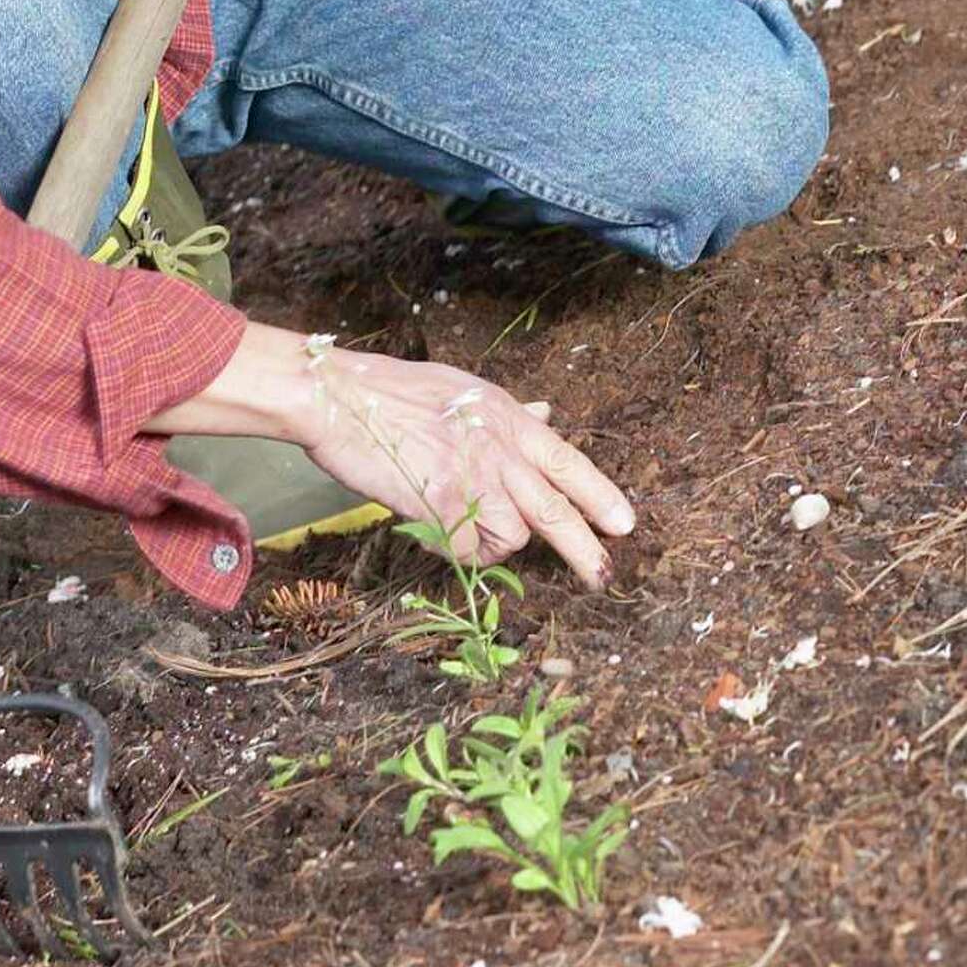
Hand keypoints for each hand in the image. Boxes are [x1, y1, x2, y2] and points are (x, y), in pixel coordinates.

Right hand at [152, 320, 634, 587]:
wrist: (342, 398)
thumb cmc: (396, 392)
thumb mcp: (464, 390)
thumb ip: (509, 412)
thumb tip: (546, 414)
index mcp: (509, 419)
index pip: (569, 462)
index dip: (600, 496)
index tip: (624, 524)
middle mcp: (500, 449)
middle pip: (556, 510)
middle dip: (584, 549)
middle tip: (601, 576)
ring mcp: (472, 478)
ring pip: (513, 537)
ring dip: (496, 544)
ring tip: (467, 529)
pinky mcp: (441, 506)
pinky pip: (467, 551)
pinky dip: (457, 551)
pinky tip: (437, 530)